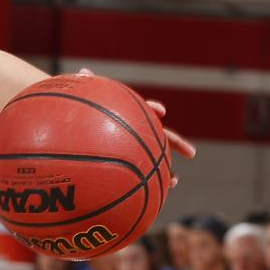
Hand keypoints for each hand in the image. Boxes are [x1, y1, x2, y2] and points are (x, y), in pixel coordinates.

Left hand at [75, 66, 195, 184]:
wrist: (78, 126)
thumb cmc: (81, 110)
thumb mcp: (84, 98)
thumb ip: (87, 86)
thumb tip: (83, 72)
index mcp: (129, 114)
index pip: (145, 108)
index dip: (152, 108)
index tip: (160, 111)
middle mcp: (136, 130)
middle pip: (160, 137)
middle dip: (175, 144)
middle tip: (191, 153)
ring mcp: (133, 146)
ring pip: (153, 159)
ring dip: (165, 170)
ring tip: (173, 182)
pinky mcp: (126, 161)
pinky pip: (137, 174)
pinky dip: (143, 184)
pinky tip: (145, 197)